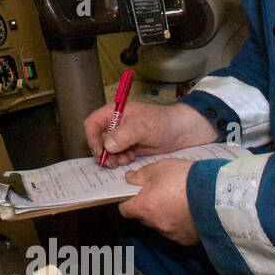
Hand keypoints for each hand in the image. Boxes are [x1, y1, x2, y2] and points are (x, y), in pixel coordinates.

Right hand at [83, 101, 216, 168]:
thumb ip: (123, 135)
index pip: (92, 124)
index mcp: (114, 112)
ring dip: (112, 158)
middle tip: (111, 162)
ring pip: (106, 149)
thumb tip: (108, 145)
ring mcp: (121, 135)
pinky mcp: (128, 146)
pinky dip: (120, 160)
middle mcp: (115, 124)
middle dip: (103, 152)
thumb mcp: (142, 126)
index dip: (92, 138)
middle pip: (97, 139)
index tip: (101, 151)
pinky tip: (131, 158)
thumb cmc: (164, 122)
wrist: (181, 132)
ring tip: (124, 160)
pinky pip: (117, 155)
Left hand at [118, 159, 197, 244]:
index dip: (128, 202)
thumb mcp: (159, 168)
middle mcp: (155, 224)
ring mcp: (171, 234)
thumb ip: (140, 175)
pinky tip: (189, 212)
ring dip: (164, 216)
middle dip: (148, 208)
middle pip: (143, 218)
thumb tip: (129, 178)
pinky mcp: (186, 239)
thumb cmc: (185, 179)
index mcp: (144, 208)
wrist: (216, 194)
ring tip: (178, 202)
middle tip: (160, 195)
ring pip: (160, 225)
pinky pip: (177, 232)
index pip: (125, 210)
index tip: (135, 196)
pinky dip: (179, 224)